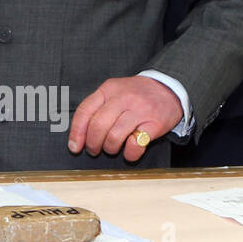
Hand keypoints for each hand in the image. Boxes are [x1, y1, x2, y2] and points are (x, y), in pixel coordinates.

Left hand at [68, 76, 183, 161]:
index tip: (74, 146)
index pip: (85, 111)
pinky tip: (129, 152)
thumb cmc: (136, 93)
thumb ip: (97, 106)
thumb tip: (79, 132)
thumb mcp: (114, 91)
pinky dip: (129, 154)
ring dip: (109, 148)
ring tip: (112, 148)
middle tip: (94, 150)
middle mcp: (123, 98)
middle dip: (92, 143)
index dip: (77, 132)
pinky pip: (136, 144)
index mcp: (108, 89)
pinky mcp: (155, 124)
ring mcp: (139, 111)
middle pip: (98, 125)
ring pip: (114, 136)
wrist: (168, 87)